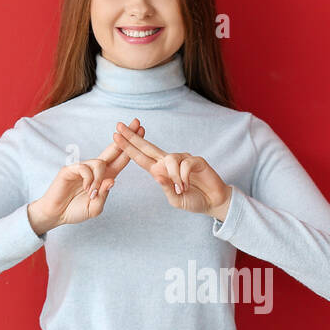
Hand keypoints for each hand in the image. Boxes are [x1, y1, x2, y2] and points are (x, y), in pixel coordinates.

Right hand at [29, 118, 140, 233]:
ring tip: (92, 193)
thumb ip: (104, 195)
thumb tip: (112, 180)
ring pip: (99, 163)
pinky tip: (85, 189)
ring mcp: (82, 168)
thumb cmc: (75, 210)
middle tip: (137, 122)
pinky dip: (88, 180)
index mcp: (105, 177)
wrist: (56, 215)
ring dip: (98, 179)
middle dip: (126, 137)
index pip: (121, 159)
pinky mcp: (70, 169)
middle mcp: (95, 170)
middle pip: (113, 149)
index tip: (142, 132)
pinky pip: (84, 168)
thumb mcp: (95, 208)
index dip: (131, 147)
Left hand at [111, 120, 229, 217]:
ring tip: (181, 189)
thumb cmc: (193, 200)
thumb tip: (157, 175)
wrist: (213, 203)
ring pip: (170, 159)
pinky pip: (185, 164)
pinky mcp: (196, 160)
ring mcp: (183, 159)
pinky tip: (187, 186)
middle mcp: (169, 162)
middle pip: (148, 146)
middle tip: (119, 126)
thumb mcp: (175, 199)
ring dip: (174, 176)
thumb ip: (166, 188)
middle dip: (132, 137)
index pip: (140, 157)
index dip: (128, 147)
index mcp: (159, 171)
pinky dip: (184, 177)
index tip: (115, 135)